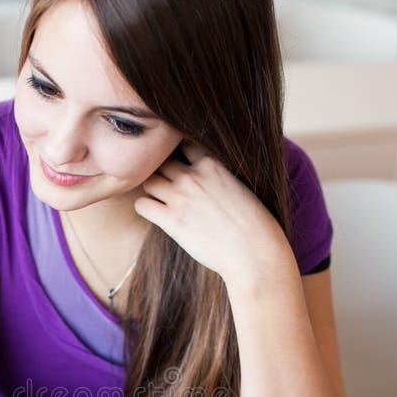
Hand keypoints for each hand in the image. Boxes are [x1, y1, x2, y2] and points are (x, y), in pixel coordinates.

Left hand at [134, 144, 290, 282]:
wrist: (253, 252)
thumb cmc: (254, 224)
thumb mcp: (239, 186)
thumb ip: (217, 177)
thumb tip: (205, 181)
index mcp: (212, 163)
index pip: (183, 144)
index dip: (179, 156)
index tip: (181, 168)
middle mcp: (193, 176)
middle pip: (161, 161)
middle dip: (163, 172)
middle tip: (168, 188)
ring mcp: (180, 197)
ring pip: (149, 181)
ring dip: (152, 190)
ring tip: (162, 202)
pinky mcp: (171, 220)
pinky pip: (141, 205)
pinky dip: (145, 208)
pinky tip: (157, 216)